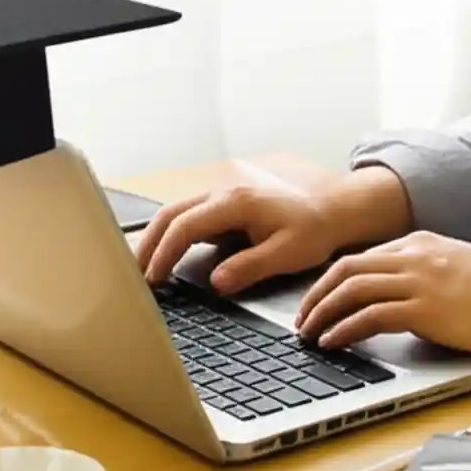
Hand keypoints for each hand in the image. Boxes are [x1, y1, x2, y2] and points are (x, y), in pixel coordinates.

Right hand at [136, 185, 337, 294]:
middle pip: (171, 213)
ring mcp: (224, 186)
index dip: (164, 254)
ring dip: (160, 236)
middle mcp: (224, 187)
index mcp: (236, 201)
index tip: (153, 279)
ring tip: (146, 265)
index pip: (185, 227)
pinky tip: (172, 251)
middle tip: (134, 274)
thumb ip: (249, 267)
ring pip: (178, 209)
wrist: (336, 203)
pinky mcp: (227, 192)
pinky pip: (194, 209)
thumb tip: (216, 283)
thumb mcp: (287, 253)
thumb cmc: (316, 227)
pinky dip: (177, 230)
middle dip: (148, 244)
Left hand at [295, 231, 470, 352]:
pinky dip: (343, 329)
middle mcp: (413, 256)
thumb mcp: (459, 269)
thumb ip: (428, 275)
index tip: (319, 300)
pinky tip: (332, 342)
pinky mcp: (425, 308)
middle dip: (316, 295)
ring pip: (350, 289)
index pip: (362, 257)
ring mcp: (419, 280)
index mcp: (420, 243)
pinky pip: (369, 316)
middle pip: (345, 268)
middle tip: (301, 319)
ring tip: (308, 334)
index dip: (333, 280)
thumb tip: (405, 300)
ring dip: (322, 313)